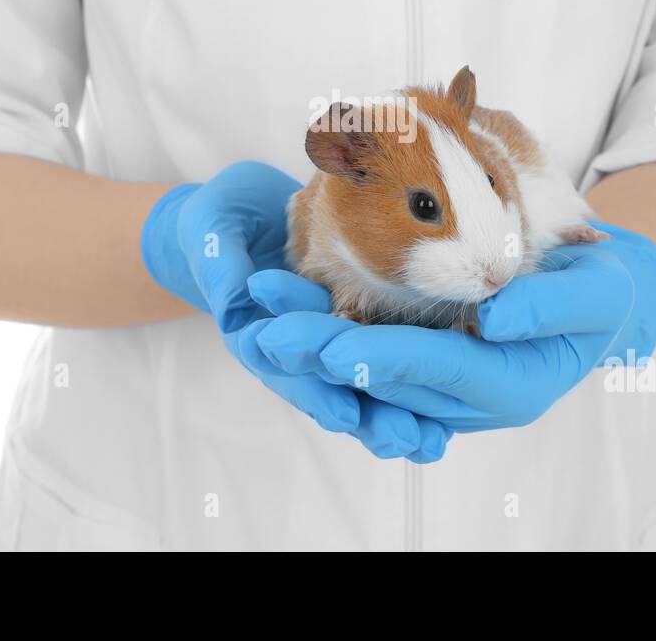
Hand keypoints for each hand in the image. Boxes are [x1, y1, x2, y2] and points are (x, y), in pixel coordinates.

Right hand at [140, 162, 450, 461]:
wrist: (238, 214)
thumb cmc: (218, 222)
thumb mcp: (211, 230)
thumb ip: (221, 266)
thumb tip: (234, 304)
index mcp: (255, 334)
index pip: (286, 370)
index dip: (315, 393)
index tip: (346, 416)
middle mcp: (292, 349)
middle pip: (330, 390)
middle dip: (368, 418)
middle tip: (407, 439)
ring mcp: (322, 342)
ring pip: (358, 386)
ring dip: (394, 415)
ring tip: (432, 442)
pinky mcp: (348, 328)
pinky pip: (379, 360)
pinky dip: (408, 387)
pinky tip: (444, 412)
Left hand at [248, 222, 655, 431]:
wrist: (601, 299)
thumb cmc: (603, 294)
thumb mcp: (597, 293)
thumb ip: (551, 305)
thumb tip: (496, 319)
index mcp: (507, 386)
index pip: (434, 369)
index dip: (380, 356)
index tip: (328, 344)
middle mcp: (465, 396)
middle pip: (384, 372)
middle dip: (321, 348)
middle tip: (265, 324)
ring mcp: (441, 382)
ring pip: (366, 363)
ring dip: (311, 336)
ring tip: (261, 303)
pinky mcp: (426, 359)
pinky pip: (370, 350)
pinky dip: (327, 326)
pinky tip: (289, 299)